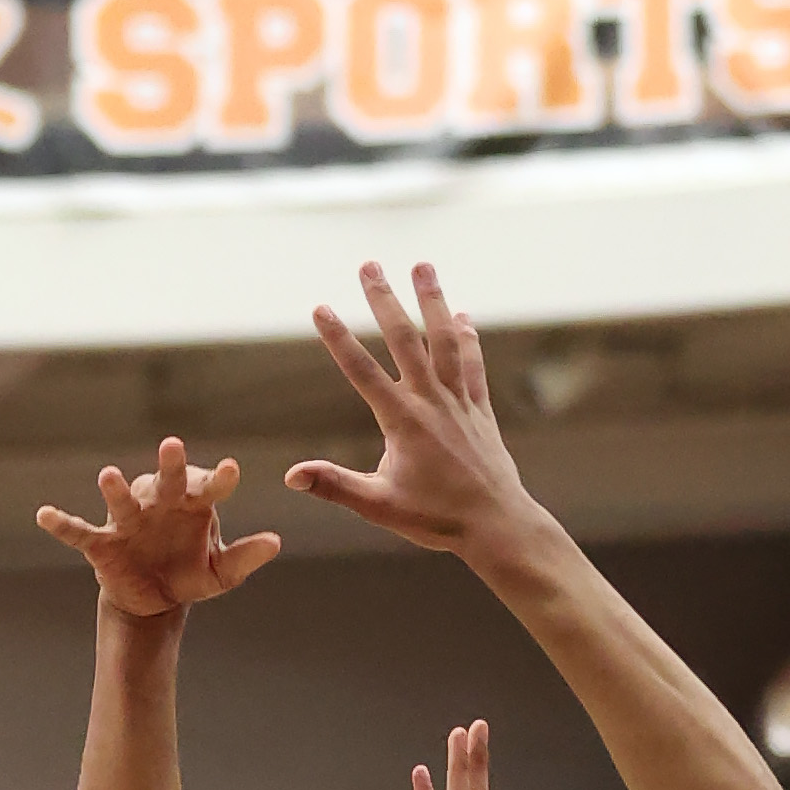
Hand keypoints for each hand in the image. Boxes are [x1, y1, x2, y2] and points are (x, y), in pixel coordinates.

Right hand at [36, 441, 280, 621]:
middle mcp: (159, 504)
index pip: (208, 486)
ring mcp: (128, 521)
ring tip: (109, 476)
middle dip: (169, 464)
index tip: (231, 471)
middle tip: (172, 445)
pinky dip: (61, 523)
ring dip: (115, 488)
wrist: (156, 599)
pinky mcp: (102, 543)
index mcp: (192, 505)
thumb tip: (275, 542)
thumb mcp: (223, 572)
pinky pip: (79, 531)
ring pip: (121, 500)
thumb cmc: (191, 573)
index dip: (219, 479)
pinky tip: (44, 515)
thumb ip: (246, 556)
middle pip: (164, 479)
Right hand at [286, 263, 538, 559]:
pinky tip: (463, 316)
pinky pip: (473, 364)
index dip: (339, 338)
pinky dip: (468, 338)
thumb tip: (291, 476)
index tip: (320, 307)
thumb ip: (336, 485)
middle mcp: (432, 402)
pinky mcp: (480, 410)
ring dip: (432, 301)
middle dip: (384, 300)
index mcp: (403, 421)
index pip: (362, 371)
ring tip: (422, 265)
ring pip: (445, 340)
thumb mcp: (380, 506)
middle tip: (368, 264)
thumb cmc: (437, 519)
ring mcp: (459, 401)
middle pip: (405, 339)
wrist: (497, 525)